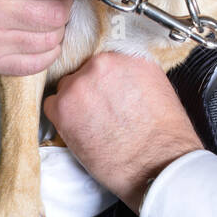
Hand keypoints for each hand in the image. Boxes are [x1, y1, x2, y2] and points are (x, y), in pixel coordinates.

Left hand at [43, 52, 204, 213]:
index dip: (105, 82)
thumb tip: (120, 79)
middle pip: (84, 73)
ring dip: (75, 104)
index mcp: (126, 56)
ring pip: (67, 88)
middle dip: (90, 91)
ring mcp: (79, 84)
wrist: (157, 161)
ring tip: (91, 124)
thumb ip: (133, 74)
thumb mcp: (158, 87)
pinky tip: (79, 130)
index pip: (104, 62)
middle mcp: (101, 64)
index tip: (108, 93)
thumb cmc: (164, 133)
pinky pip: (52, 105)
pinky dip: (61, 118)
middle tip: (101, 112)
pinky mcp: (63, 107)